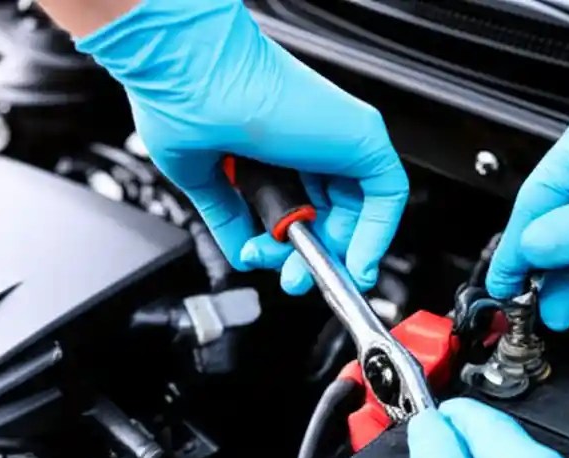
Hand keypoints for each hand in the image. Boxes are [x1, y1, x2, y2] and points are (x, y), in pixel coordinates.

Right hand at [76, 0, 407, 293]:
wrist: (183, 69)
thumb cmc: (180, 98)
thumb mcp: (204, 175)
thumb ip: (228, 214)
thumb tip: (239, 251)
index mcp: (278, 143)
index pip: (305, 206)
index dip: (293, 245)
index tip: (276, 267)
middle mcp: (313, 138)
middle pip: (334, 215)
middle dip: (310, 256)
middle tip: (287, 276)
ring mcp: (338, 136)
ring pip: (361, 212)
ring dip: (334, 255)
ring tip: (296, 270)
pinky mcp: (361, 135)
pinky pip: (388, 196)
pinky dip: (376, 237)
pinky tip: (352, 264)